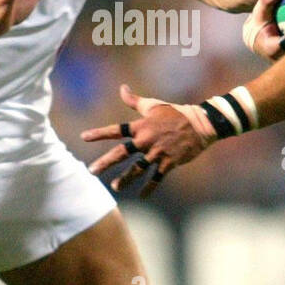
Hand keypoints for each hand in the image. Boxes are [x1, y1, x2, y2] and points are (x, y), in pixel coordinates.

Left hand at [82, 84, 215, 196]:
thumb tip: (122, 88)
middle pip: (122, 153)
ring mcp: (158, 153)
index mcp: (141, 127)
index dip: (99, 133)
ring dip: (126, 178)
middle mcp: (146, 141)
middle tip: (92, 171)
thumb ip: (134, 100)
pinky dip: (150, 187)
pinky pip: (157, 177)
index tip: (84, 137)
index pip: (116, 130)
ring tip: (115, 186)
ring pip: (138, 169)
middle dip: (106, 162)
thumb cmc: (175, 113)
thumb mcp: (153, 105)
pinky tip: (142, 196)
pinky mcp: (169, 162)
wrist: (200, 124)